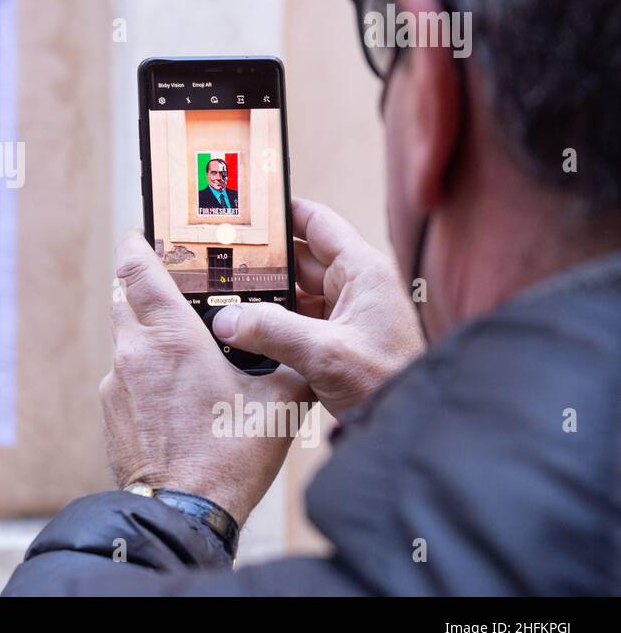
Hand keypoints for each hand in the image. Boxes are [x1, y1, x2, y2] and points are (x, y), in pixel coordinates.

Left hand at [103, 228, 312, 526]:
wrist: (184, 512)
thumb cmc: (230, 457)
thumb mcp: (276, 403)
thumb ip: (288, 363)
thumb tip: (307, 348)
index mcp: (171, 337)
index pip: (137, 268)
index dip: (137, 244)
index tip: (143, 233)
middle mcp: (134, 352)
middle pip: (124, 297)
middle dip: (144, 285)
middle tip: (173, 284)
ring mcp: (115, 383)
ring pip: (124, 338)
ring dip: (146, 333)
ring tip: (183, 347)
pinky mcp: (110, 410)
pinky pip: (123, 375)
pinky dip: (143, 372)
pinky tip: (175, 392)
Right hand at [210, 198, 423, 418]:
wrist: (414, 426)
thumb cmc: (388, 383)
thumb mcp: (325, 353)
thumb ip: (271, 331)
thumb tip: (226, 318)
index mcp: (362, 272)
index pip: (317, 223)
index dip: (282, 210)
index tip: (246, 206)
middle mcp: (355, 286)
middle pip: (299, 258)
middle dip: (262, 256)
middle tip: (218, 253)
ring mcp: (347, 315)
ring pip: (297, 292)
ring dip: (264, 293)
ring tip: (222, 289)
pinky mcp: (339, 341)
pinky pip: (299, 320)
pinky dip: (273, 321)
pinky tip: (243, 327)